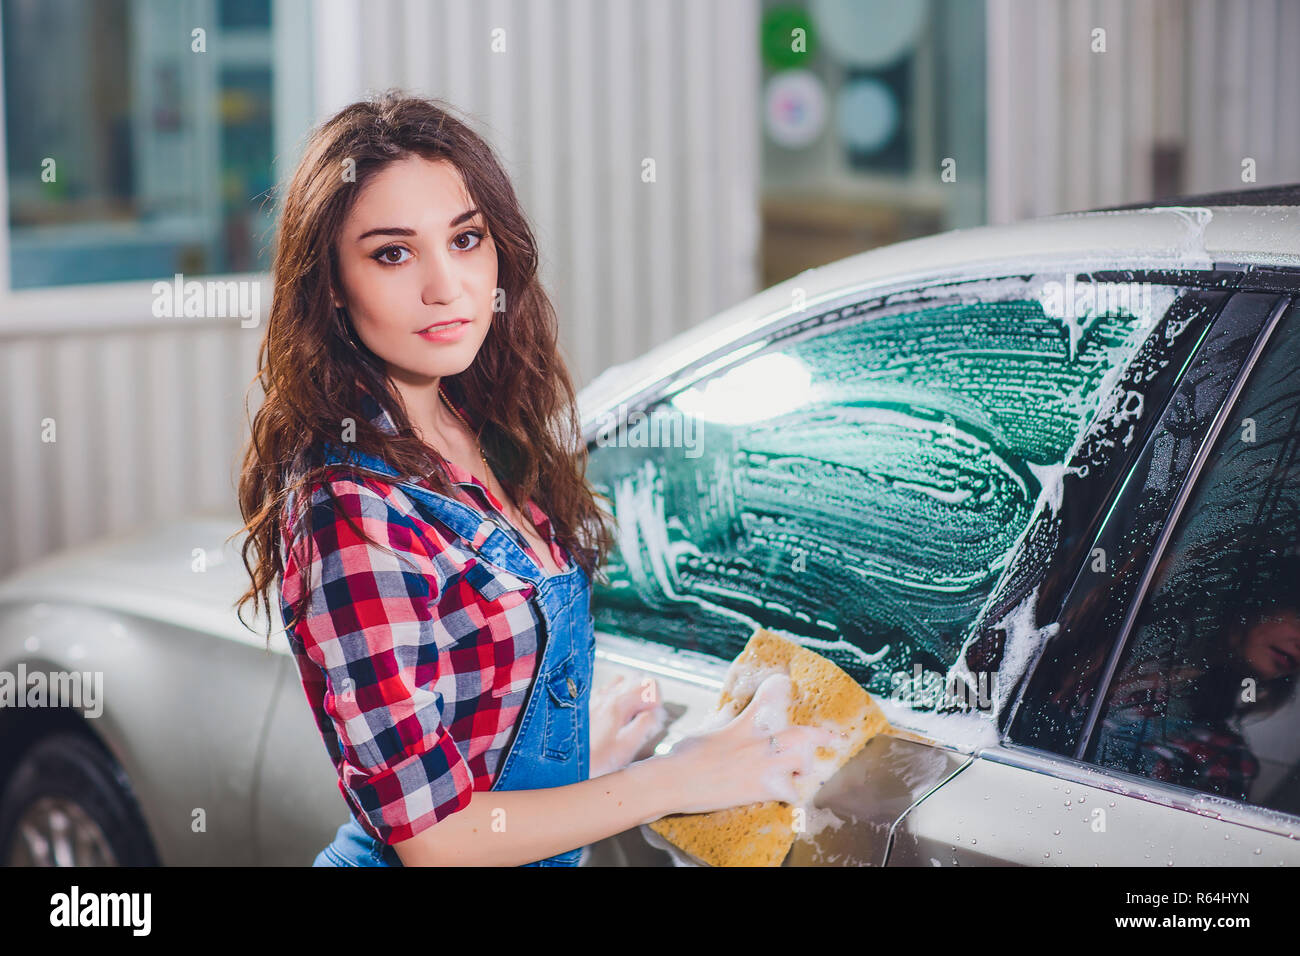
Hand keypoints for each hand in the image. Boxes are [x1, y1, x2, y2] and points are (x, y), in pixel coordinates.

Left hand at [589, 673, 666, 776]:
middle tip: (643, 719)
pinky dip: (615, 700)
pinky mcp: (585, 705)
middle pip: (636, 679)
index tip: (653, 718)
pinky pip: (606, 692)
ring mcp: (593, 698)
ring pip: (620, 683)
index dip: (657, 701)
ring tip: (628, 719)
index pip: (650, 684)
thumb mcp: (625, 749)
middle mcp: (604, 696)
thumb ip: (645, 726)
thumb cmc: (591, 763)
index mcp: (617, 704)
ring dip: (630, 696)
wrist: (559, 767)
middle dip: (645, 696)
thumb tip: (657, 713)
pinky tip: (611, 721)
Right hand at [659, 672, 839, 814]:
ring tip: (803, 770)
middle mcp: (761, 740)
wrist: (676, 781)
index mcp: (746, 721)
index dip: (781, 687)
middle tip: (834, 739)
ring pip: (804, 762)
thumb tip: (730, 716)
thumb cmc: (686, 754)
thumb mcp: (708, 729)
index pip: (773, 693)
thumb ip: (726, 722)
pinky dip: (792, 794)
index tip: (784, 684)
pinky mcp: (763, 788)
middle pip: (803, 734)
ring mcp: (765, 764)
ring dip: (805, 766)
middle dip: (821, 737)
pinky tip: (788, 796)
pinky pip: (791, 793)